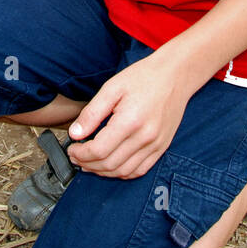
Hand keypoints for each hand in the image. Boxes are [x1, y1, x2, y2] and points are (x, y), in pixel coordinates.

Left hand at [65, 51, 193, 178]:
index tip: (71, 149)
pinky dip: (122, 172)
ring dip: (103, 172)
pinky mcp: (162, 147)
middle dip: (88, 164)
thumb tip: (75, 134)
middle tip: (76, 157)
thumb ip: (92, 113)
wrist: (175, 75)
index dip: (80, 154)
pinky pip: (140, 170)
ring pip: (124, 171)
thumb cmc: (143, 77)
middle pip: (109, 164)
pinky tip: (111, 166)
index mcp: (130, 121)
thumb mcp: (111, 88)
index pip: (99, 150)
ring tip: (89, 163)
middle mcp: (145, 137)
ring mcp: (155, 145)